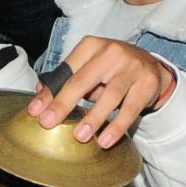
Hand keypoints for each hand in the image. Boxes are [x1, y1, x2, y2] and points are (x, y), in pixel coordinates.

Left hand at [29, 36, 175, 150]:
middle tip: (48, 123)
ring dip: (93, 118)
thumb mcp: (89, 68)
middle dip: (64, 103)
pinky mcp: (147, 83)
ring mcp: (131, 66)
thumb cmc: (112, 69)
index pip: (66, 71)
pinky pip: (130, 108)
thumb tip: (40, 96)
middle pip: (83, 81)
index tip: (35, 112)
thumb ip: (67, 80)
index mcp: (91, 46)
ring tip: (80, 136)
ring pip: (110, 95)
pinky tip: (105, 140)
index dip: (50, 92)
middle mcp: (111, 52)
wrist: (150, 66)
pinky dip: (117, 126)